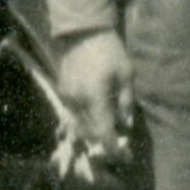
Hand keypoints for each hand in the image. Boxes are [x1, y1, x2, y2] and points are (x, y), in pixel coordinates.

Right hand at [54, 32, 135, 153]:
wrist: (82, 31)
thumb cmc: (110, 50)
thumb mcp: (126, 74)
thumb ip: (126, 102)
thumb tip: (126, 126)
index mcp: (95, 96)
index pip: (103, 132)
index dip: (113, 149)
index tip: (124, 158)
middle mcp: (77, 101)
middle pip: (90, 134)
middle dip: (104, 145)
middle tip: (120, 148)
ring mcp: (67, 97)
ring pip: (79, 127)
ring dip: (93, 135)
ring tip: (109, 136)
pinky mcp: (62, 92)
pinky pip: (72, 116)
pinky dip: (83, 123)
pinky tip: (93, 124)